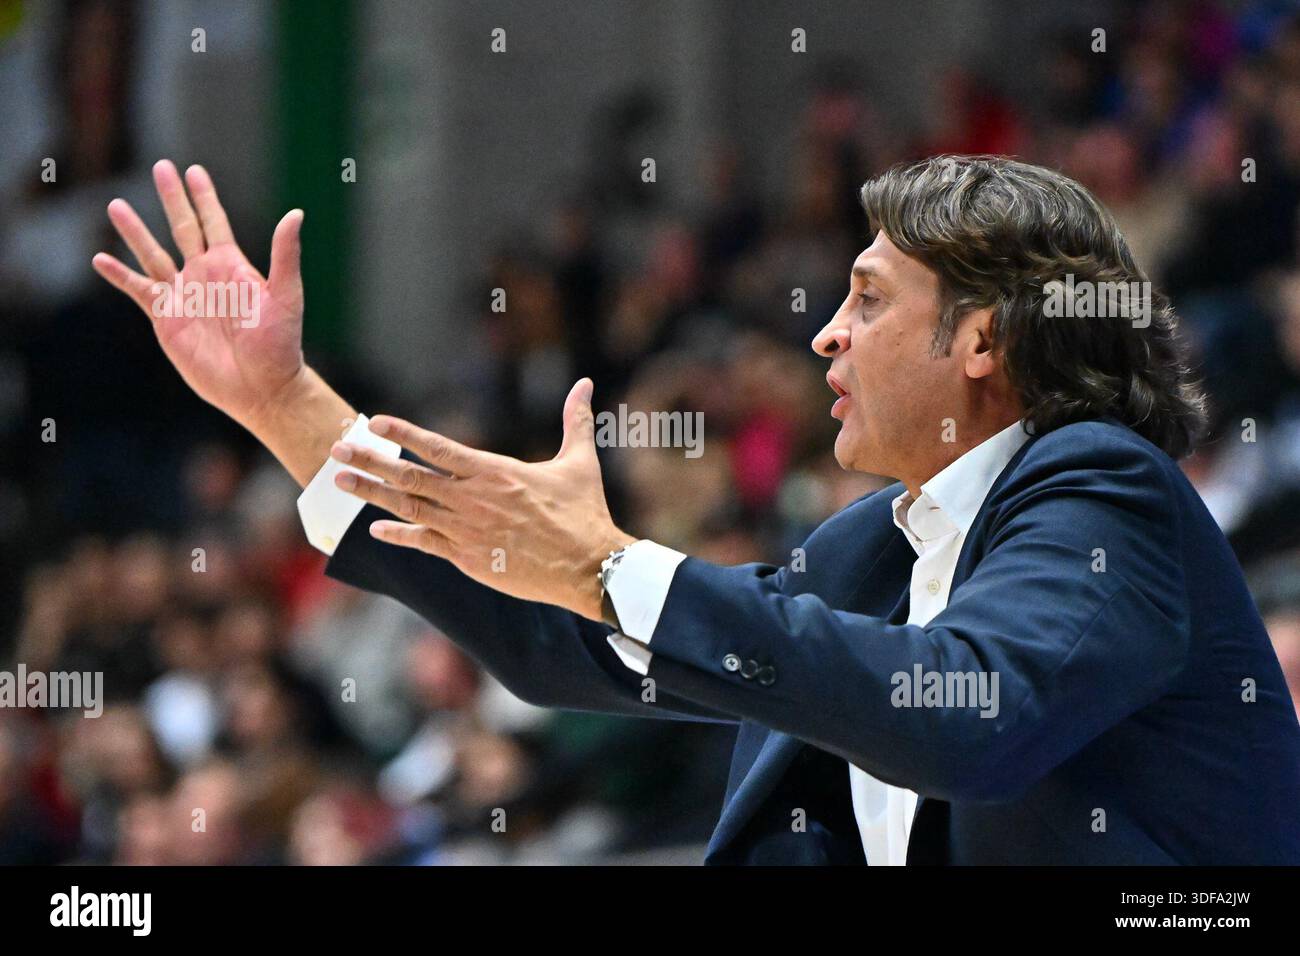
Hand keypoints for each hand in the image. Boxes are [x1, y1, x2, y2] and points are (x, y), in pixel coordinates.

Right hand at [92, 160, 306, 429]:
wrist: (261, 387)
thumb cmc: (280, 345)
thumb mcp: (285, 296)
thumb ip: (285, 255)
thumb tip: (296, 214)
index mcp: (232, 266)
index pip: (215, 222)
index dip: (204, 197)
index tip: (194, 171)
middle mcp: (205, 275)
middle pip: (184, 228)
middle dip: (172, 199)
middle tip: (161, 166)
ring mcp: (184, 296)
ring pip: (154, 254)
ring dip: (135, 231)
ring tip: (116, 205)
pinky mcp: (166, 319)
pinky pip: (139, 291)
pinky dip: (119, 275)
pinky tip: (100, 259)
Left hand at [330, 379, 636, 619]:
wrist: (588, 566)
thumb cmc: (584, 514)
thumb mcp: (579, 462)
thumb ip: (576, 421)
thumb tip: (586, 384)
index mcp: (494, 472)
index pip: (438, 447)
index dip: (403, 434)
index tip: (375, 422)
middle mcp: (472, 499)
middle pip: (410, 475)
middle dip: (370, 460)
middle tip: (337, 448)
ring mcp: (466, 530)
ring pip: (409, 508)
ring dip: (372, 494)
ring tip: (339, 482)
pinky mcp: (469, 559)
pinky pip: (425, 544)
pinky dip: (399, 536)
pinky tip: (376, 531)